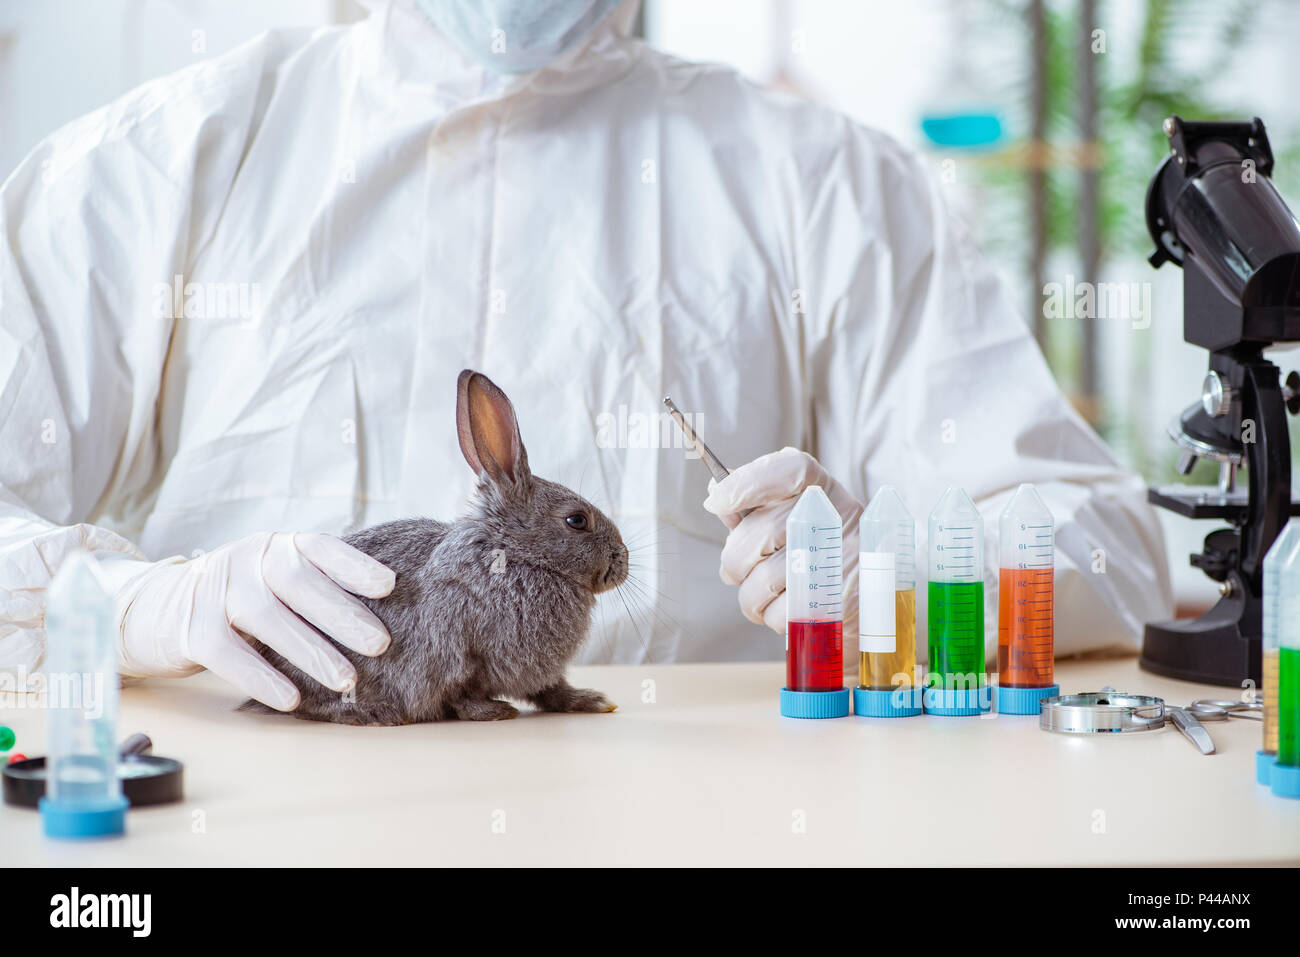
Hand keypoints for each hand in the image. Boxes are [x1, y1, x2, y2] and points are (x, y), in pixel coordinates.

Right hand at [115, 532, 394, 710]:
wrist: (154, 610)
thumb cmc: (236, 600)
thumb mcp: (272, 581)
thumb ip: (313, 588)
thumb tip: (379, 619)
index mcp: (276, 547)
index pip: (319, 547)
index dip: (355, 565)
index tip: (390, 586)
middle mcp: (247, 561)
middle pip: (299, 583)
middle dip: (343, 615)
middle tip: (380, 644)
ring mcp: (216, 592)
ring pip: (269, 619)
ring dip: (312, 651)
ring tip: (346, 679)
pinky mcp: (192, 630)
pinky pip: (231, 655)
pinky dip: (263, 678)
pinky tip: (292, 699)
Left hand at [702, 447, 863, 634]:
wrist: (866, 603)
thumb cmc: (815, 557)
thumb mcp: (790, 523)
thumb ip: (755, 509)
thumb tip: (717, 495)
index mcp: (824, 491)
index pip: (790, 470)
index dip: (748, 482)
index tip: (716, 500)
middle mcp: (839, 519)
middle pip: (763, 530)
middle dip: (735, 560)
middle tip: (735, 571)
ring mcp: (845, 560)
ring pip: (764, 579)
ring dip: (750, 595)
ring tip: (759, 594)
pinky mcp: (843, 603)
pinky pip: (780, 613)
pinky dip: (771, 617)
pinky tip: (783, 609)